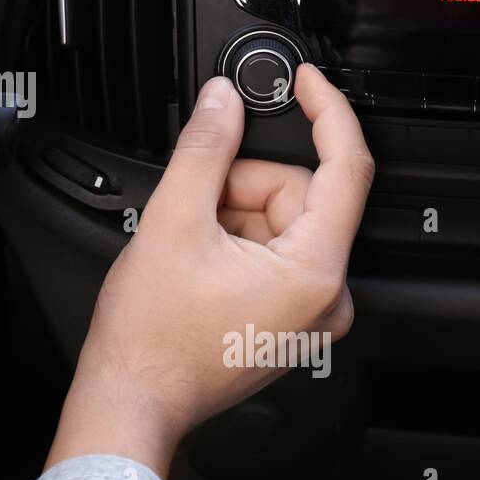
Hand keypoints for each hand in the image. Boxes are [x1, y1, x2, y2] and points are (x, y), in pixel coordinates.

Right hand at [45, 64, 373, 477]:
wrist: (133, 397)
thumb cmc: (152, 338)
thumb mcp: (173, 223)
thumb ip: (204, 149)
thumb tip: (223, 101)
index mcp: (314, 273)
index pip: (347, 169)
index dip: (326, 112)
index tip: (307, 82)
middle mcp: (325, 297)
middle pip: (299, 194)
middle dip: (241, 185)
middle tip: (194, 207)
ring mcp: (308, 311)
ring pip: (282, 220)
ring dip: (233, 214)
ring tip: (189, 245)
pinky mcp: (288, 318)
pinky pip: (274, 251)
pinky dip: (235, 240)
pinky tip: (199, 260)